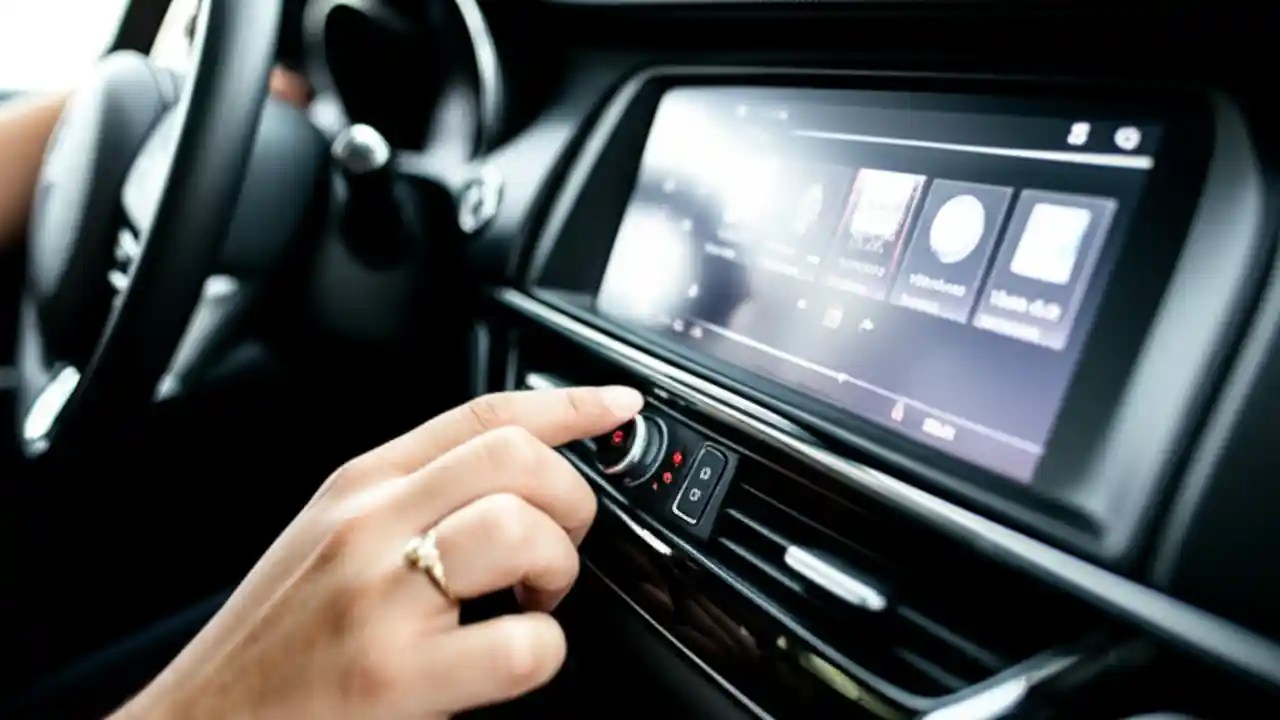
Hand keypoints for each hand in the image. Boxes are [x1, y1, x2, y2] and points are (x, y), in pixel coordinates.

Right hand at [112, 386, 642, 718]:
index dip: (570, 403)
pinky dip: (543, 651)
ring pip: (523, 530)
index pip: (484, 414)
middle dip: (574, 497)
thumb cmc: (278, 640)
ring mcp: (381, 598)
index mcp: (360, 485)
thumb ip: (413, 497)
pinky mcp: (394, 675)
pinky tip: (512, 657)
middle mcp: (369, 525)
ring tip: (535, 597)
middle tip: (561, 543)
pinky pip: (522, 644)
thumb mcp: (333, 537)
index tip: (621, 404)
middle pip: (518, 458)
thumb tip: (515, 477)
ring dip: (559, 566)